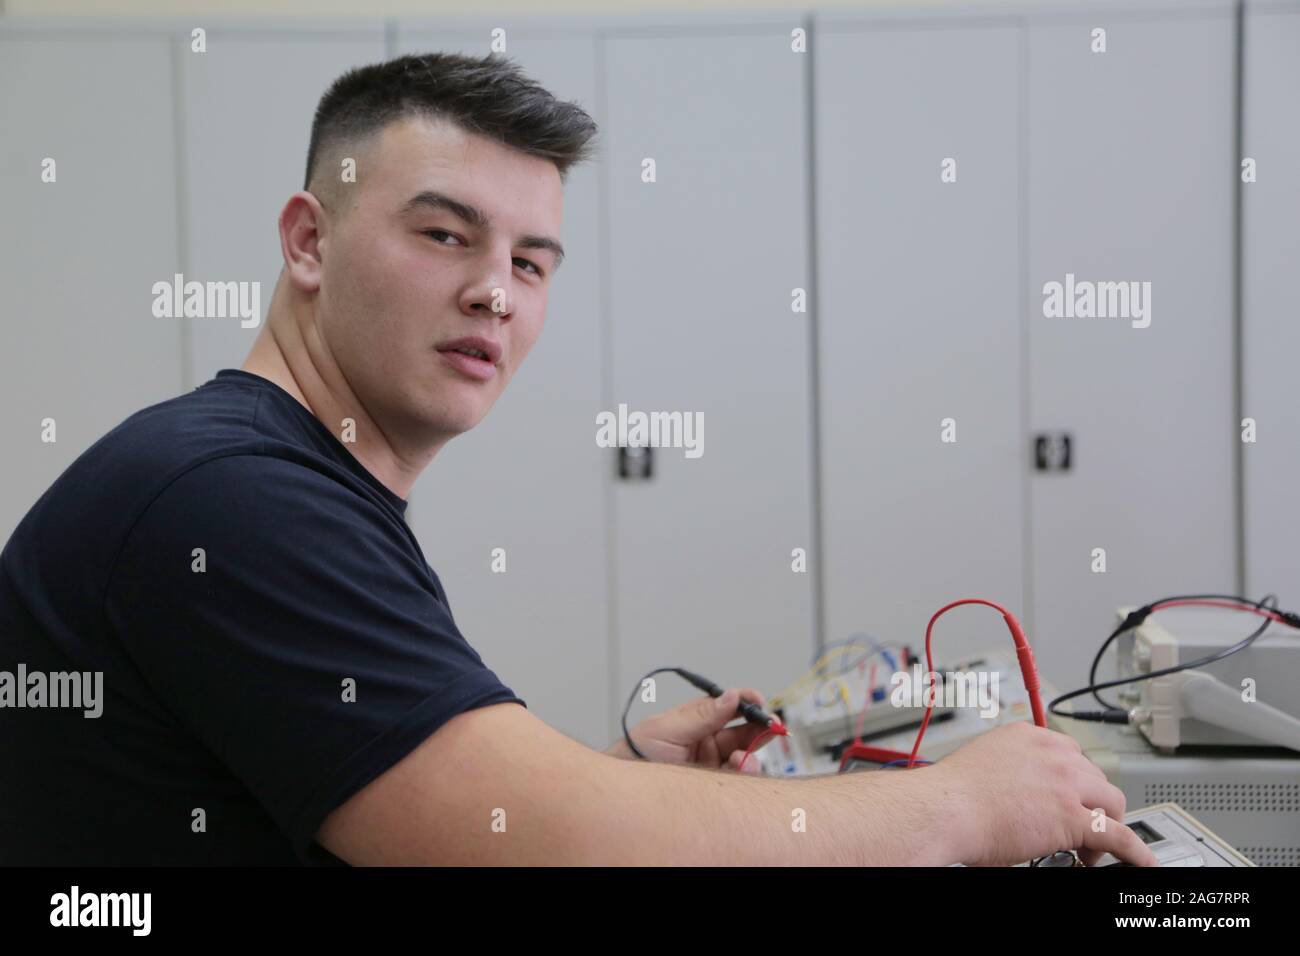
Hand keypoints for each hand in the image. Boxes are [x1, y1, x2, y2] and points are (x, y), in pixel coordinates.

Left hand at [608, 688, 774, 772]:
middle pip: (742, 730)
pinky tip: (738, 769)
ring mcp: (712, 763)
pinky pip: (739, 778)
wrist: (622, 793)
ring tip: (742, 758)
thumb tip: (730, 695)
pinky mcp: (715, 786)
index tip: (758, 700)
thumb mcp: (666, 729)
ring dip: (752, 752)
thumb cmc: (634, 755)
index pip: (727, 705)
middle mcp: (707, 740)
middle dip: (759, 726)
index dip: (745, 700)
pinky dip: (745, 773)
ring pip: (745, 754)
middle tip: (771, 726)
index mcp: (695, 720)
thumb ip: (701, 716)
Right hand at [930, 721, 1159, 866]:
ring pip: (1111, 801)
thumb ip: (1009, 769)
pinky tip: (1141, 861)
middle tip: (1077, 826)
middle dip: (1090, 802)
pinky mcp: (1072, 817)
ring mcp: (1065, 784)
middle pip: (1094, 777)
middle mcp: (1051, 753)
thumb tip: (1017, 792)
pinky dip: (1135, 851)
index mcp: (1028, 736)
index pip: (1070, 753)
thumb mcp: (984, 763)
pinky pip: (1118, 836)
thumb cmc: (951, 795)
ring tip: (1088, 847)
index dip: (1073, 781)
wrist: (946, 809)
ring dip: (1106, 823)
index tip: (1071, 795)